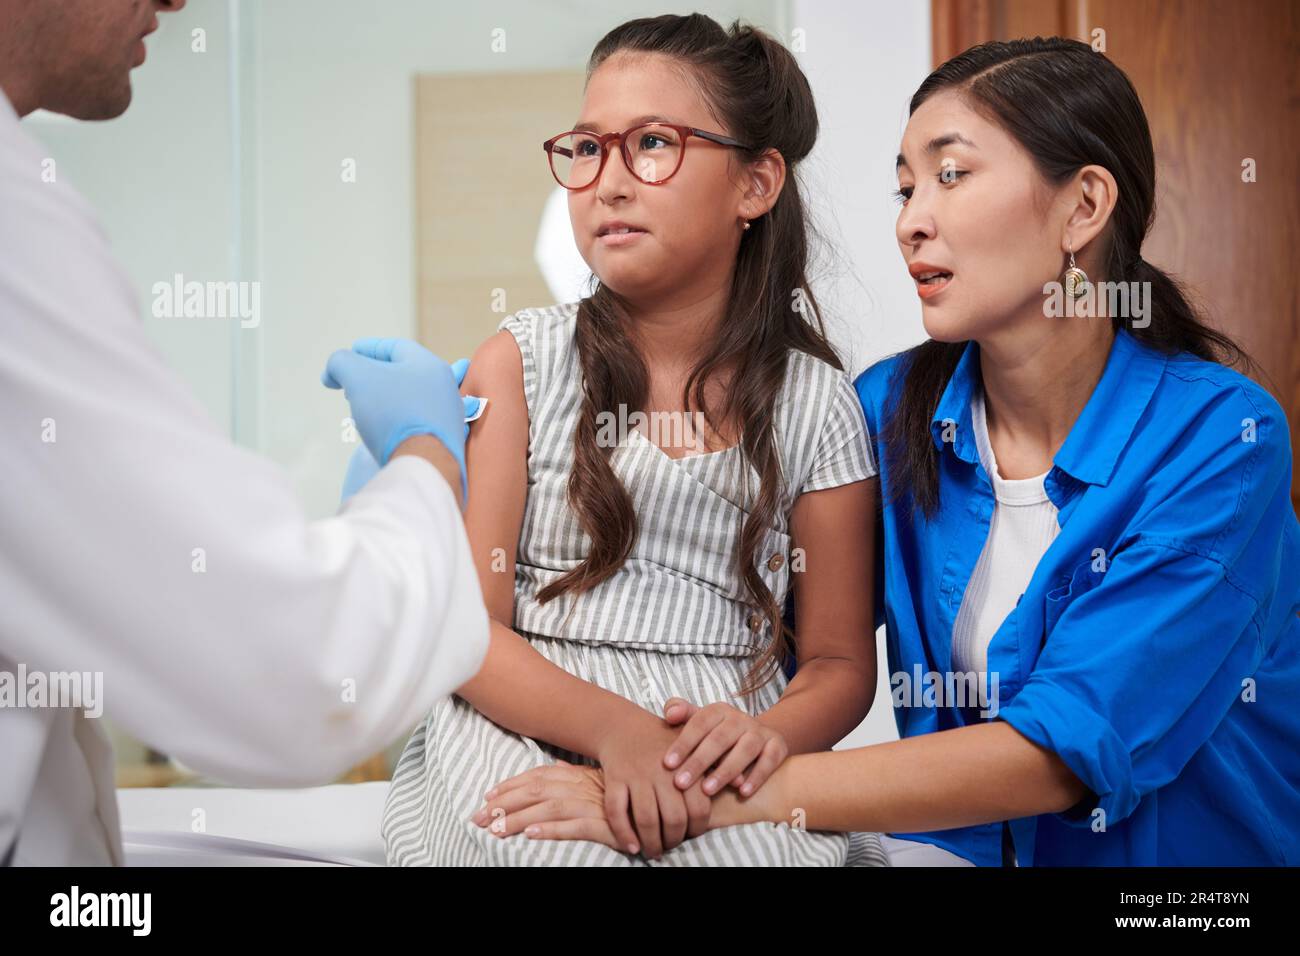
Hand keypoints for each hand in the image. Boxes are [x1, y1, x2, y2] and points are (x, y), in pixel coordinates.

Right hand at [338, 358, 483, 501]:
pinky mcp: (446, 440)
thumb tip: (333, 371)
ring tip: (366, 405)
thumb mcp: (358, 377)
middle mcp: (444, 387)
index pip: (394, 347)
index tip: (351, 353)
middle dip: (375, 374)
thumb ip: (342, 363)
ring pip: (412, 398)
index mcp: (428, 364)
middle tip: (353, 384)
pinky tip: (386, 428)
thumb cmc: (393, 412)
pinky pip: (418, 421)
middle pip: (404, 373)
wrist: (425, 463)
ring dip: (387, 398)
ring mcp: (449, 415)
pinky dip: (399, 419)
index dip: (368, 348)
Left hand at [470, 761, 621, 848]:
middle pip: (535, 791)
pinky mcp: (606, 823)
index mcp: (577, 774)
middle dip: (503, 804)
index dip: (510, 785)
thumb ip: (576, 772)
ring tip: (495, 830)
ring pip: (547, 808)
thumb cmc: (628, 789)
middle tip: (478, 818)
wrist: (662, 798)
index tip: (488, 795)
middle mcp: (581, 786)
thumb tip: (556, 764)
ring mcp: (593, 803)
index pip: (536, 777)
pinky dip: (551, 829)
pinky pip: (575, 826)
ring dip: (518, 819)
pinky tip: (531, 834)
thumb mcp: (599, 777)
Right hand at [594, 710, 712, 858]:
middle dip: (673, 840)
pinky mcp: (615, 778)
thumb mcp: (692, 748)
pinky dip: (623, 833)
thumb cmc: (664, 744)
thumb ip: (715, 766)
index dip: (696, 828)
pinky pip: (617, 812)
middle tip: (670, 847)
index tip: (691, 835)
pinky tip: (632, 846)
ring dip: (651, 842)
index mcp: (686, 765)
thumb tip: (740, 783)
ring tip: (653, 851)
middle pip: (673, 818)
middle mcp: (662, 772)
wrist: (623, 727)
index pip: (699, 808)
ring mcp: (636, 775)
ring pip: (646, 819)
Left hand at [662, 698, 788, 797]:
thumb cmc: (716, 735)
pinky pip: (770, 760)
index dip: (683, 743)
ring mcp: (760, 732)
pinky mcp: (778, 746)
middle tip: (681, 783)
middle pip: (719, 738)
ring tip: (707, 790)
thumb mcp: (698, 723)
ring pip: (745, 749)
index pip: (699, 723)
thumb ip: (681, 714)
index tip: (667, 764)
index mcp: (718, 710)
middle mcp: (740, 718)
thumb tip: (669, 714)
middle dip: (699, 761)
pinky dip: (757, 776)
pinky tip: (743, 792)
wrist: (757, 738)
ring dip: (726, 770)